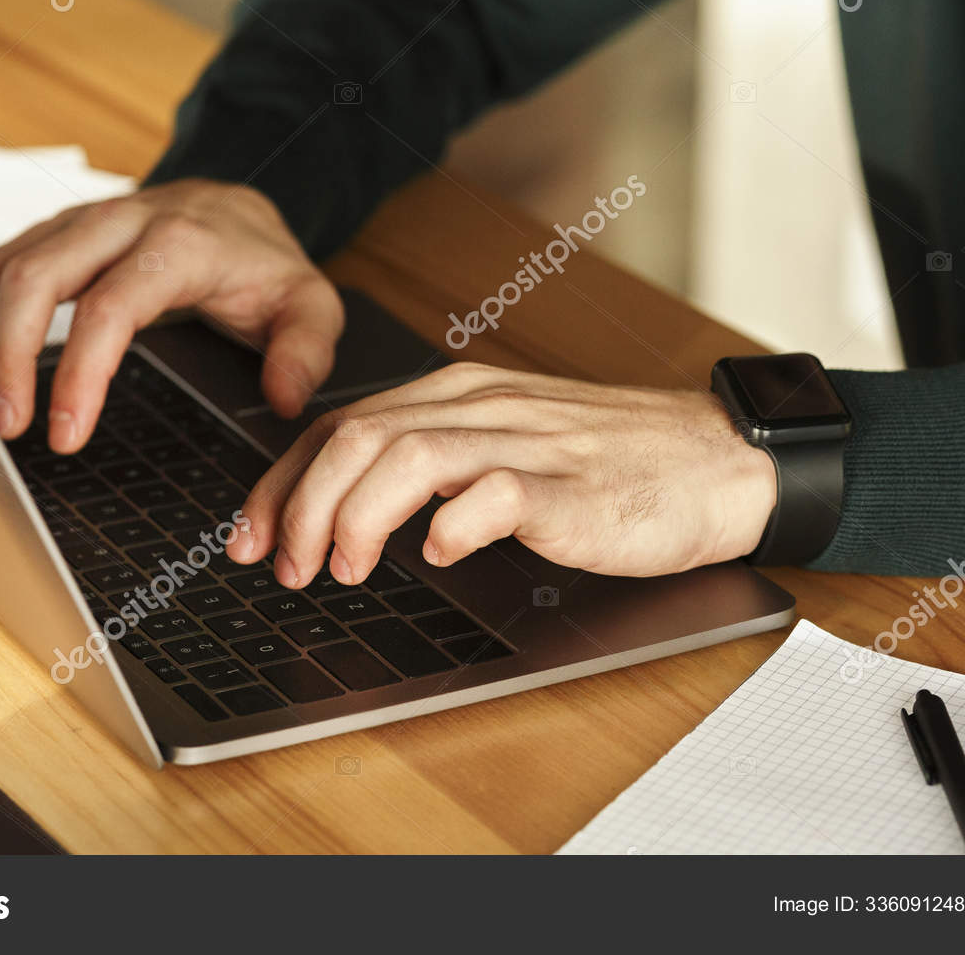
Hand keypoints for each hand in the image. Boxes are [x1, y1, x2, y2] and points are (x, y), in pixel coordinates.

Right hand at [0, 178, 342, 451]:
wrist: (234, 210)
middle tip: (0, 431)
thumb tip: (282, 398)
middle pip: (33, 279)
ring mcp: (73, 225)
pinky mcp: (45, 235)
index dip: (80, 373)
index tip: (66, 435)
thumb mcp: (311, 305)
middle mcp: (116, 223)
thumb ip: (307, 351)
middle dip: (5, 359)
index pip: (111, 307)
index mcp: (178, 243)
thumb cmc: (263, 267)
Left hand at [229, 362, 777, 586]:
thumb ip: (433, 462)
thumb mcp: (505, 446)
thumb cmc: (610, 464)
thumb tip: (350, 509)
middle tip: (288, 567)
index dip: (282, 483)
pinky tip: (439, 555)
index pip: (340, 425)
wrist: (712, 461)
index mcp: (457, 394)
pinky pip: (493, 495)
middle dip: (302, 506)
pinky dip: (451, 526)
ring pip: (407, 458)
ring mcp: (525, 442)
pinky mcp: (568, 487)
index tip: (251, 536)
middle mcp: (481, 406)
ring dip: (355, 519)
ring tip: (345, 570)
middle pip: (356, 437)